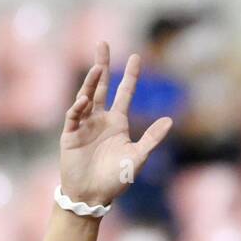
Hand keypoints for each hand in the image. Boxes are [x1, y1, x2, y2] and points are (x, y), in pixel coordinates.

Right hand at [59, 45, 172, 208]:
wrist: (91, 197)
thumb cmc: (115, 180)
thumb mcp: (137, 158)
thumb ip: (152, 139)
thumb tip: (170, 120)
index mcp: (118, 124)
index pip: (124, 94)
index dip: (130, 76)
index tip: (136, 57)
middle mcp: (100, 120)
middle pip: (101, 86)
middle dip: (102, 64)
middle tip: (103, 43)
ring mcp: (84, 125)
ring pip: (86, 96)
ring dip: (90, 81)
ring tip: (98, 66)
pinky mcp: (70, 134)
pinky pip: (74, 116)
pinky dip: (78, 107)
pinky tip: (84, 101)